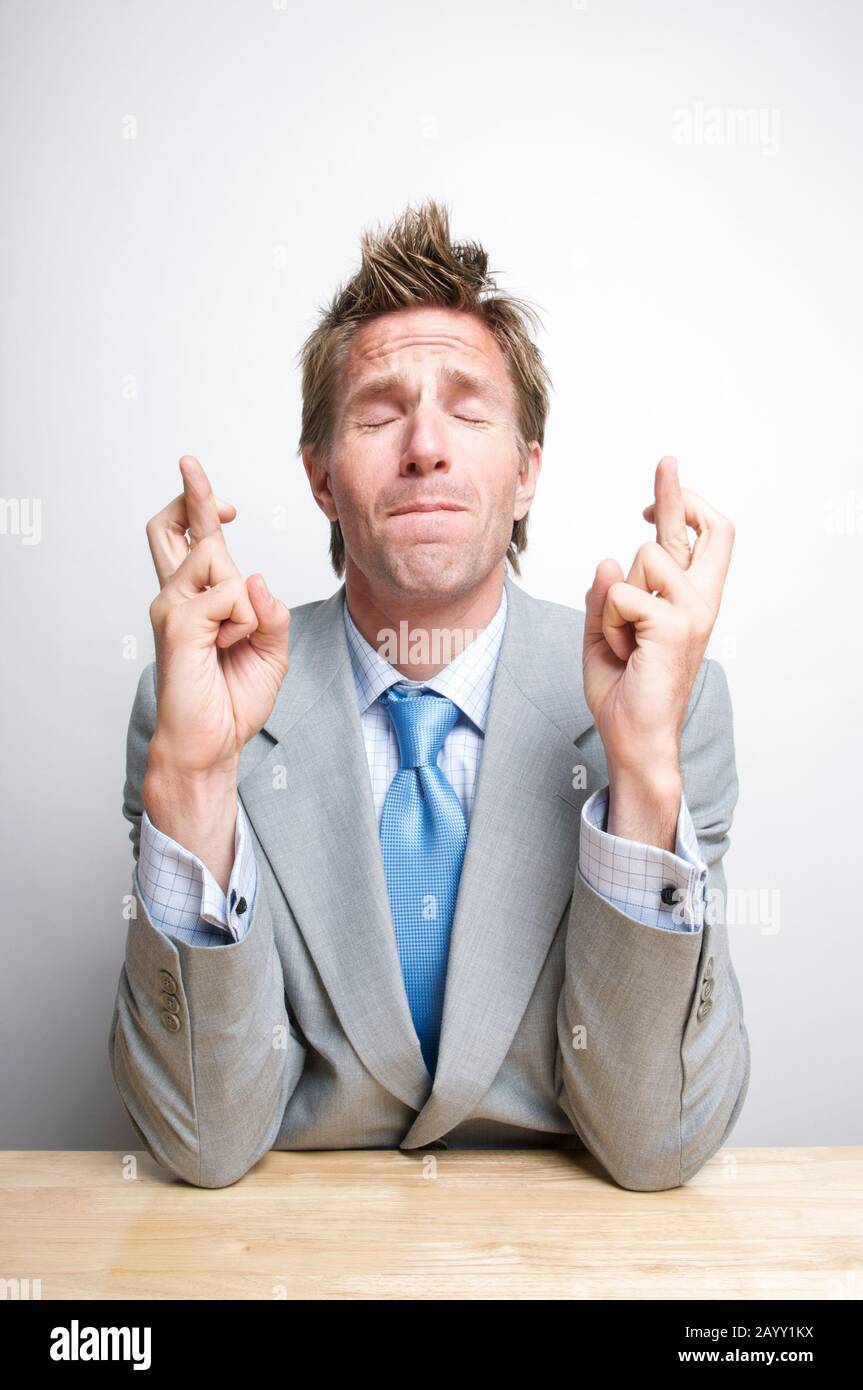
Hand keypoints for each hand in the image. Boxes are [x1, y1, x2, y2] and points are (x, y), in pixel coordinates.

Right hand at [145, 455, 290, 780]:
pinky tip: (228, 646)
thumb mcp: (271, 652)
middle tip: (191, 464)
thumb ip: (272, 613)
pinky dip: (244, 620)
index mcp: (198, 601)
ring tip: (234, 639)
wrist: (210, 744)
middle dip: (191, 493)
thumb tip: (257, 577)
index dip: (198, 505)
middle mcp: (177, 597)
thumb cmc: (232, 702)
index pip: (189, 540)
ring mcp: (172, 607)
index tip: (212, 491)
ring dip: (244, 597)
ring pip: (218, 558)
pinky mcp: (177, 623)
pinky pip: (229, 594)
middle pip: (175, 526)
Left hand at [583, 456, 734, 842]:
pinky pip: (621, 594)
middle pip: (698, 529)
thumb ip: (604, 597)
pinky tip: (622, 649)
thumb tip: (608, 562)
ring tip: (622, 638)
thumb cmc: (623, 689)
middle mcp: (700, 600)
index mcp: (688, 600)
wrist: (634, 737)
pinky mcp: (676, 625)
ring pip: (640, 559)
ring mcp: (693, 611)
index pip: (698, 539)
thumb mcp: (602, 632)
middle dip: (675, 492)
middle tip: (666, 459)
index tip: (659, 487)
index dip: (681, 506)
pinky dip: (608, 621)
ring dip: (614, 598)